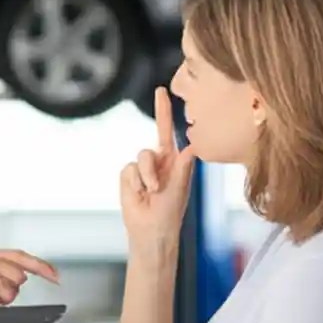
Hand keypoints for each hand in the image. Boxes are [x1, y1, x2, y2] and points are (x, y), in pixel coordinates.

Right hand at [121, 87, 195, 258]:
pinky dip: (136, 182)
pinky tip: (141, 194)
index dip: (167, 112)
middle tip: (162, 91)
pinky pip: (130, 169)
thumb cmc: (170, 212)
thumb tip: (193, 145)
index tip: (165, 91)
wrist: (151, 231)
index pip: (171, 133)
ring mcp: (144, 169)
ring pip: (143, 156)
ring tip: (153, 191)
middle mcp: (160, 161)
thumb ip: (184, 165)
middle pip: (157, 132)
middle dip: (161, 111)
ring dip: (149, 174)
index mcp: (175, 162)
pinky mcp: (128, 177)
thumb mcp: (180, 187)